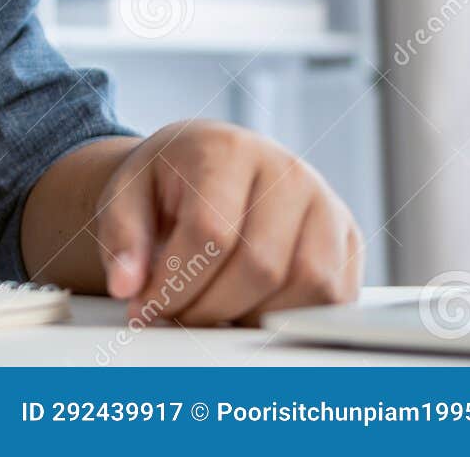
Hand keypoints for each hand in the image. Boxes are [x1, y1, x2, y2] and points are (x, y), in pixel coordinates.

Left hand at [93, 120, 362, 325]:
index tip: (146, 307)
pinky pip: (337, 296)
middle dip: (209, 307)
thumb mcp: (125, 194)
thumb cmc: (166, 180)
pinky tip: (249, 310)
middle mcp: (286, 171)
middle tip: (175, 316)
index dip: (176, 284)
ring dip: (253, 316)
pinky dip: (294, 317)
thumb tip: (127, 287)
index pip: (211, 232)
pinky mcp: (347, 236)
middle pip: (261, 265)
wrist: (205, 161)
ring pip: (308, 284)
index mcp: (226, 151)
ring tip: (211, 311)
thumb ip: (122, 237)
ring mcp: (325, 202)